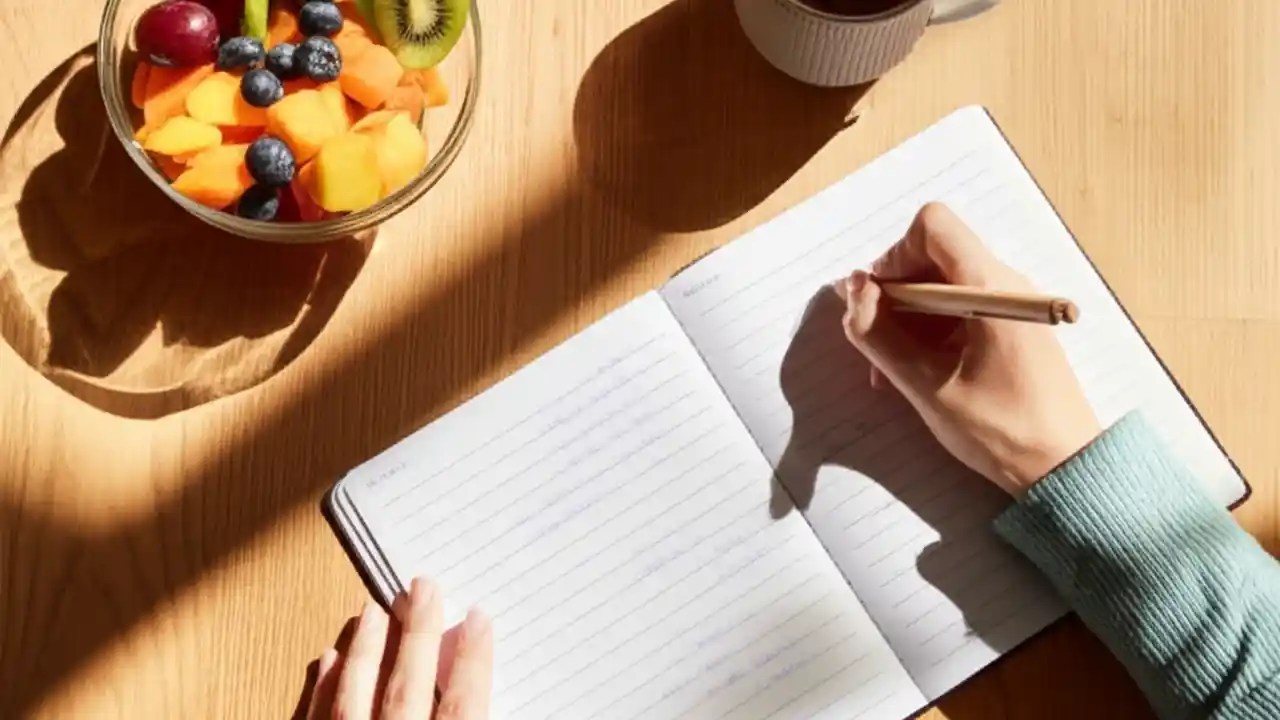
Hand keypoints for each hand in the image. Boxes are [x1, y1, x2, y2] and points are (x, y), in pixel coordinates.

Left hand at [304, 577, 492, 719]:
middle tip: (424, 587)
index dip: (472, 660)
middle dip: (418, 632)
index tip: (477, 618)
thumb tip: (476, 685)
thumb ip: (469, 715)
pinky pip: (316, 717)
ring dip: (365, 649)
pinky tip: (330, 660)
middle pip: (407, 686)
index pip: (462, 705)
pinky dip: (324, 687)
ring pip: (354, 696)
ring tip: (371, 610)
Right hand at [839, 202, 1100, 495]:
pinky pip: (958, 309)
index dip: (894, 256)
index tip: (877, 302)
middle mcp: (1004, 283)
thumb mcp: (927, 385)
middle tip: (876, 345)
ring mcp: (1010, 305)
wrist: (1064, 468)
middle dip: (894, 293)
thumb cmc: (1000, 430)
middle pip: (933, 255)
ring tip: (891, 372)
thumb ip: (880, 335)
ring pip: (941, 285)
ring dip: (907, 318)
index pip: (932, 227)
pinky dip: (929, 332)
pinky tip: (918, 373)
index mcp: (990, 287)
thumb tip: (852, 289)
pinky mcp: (1011, 327)